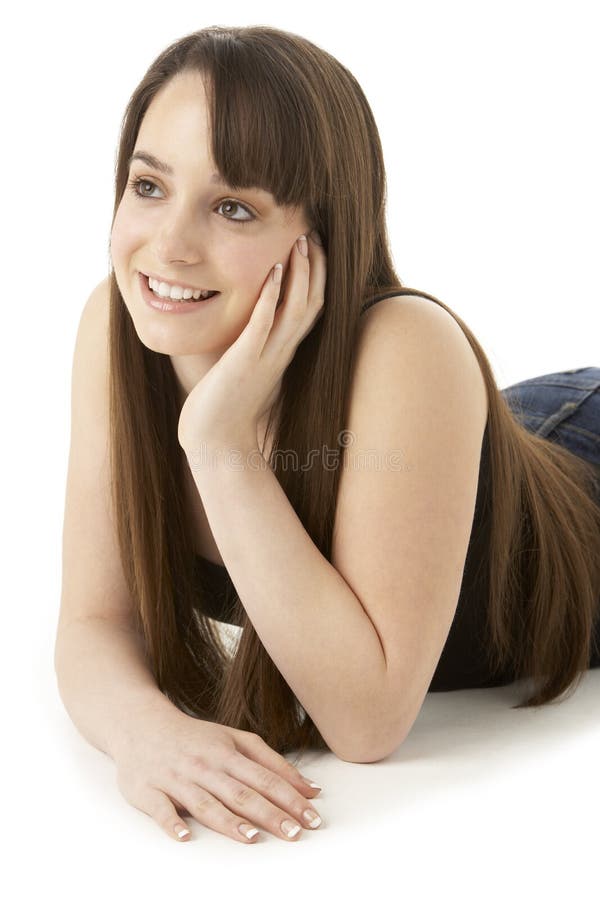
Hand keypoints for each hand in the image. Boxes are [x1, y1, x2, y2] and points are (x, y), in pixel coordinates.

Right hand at [114, 708, 322, 843]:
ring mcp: (176, 778)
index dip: (290, 798)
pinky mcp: (148, 791)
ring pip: (205, 802)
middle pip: (240, 792)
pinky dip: (172, 823)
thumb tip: (310, 788)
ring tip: (252, 837)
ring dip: (228, 821)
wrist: (141, 724)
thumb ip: (271, 762)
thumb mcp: (234, 739)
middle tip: (294, 833)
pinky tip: (184, 837)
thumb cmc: (194, 737)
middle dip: (269, 814)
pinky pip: (160, 810)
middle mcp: (204, 765)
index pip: (264, 778)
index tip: (311, 817)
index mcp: (226, 753)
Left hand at [177, 231, 325, 453]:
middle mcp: (280, 353)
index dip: (316, 277)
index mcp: (281, 353)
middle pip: (313, 303)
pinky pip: (263, 325)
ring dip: (301, 274)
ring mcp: (265, 358)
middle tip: (314, 233)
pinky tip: (274, 271)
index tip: (312, 246)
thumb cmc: (224, 409)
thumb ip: (249, 347)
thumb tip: (246, 328)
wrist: (215, 443)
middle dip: (316, 267)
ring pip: (296, 310)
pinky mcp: (244, 362)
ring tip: (300, 242)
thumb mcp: (243, 369)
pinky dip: (272, 297)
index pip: (310, 309)